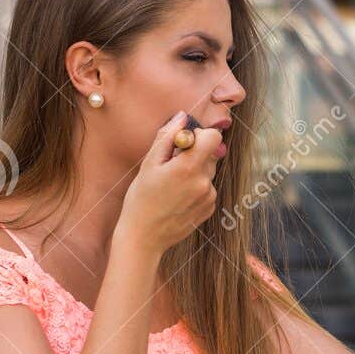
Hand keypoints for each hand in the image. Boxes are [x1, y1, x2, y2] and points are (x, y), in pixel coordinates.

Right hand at [117, 111, 224, 254]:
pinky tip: (177, 198)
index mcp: (189, 168)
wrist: (144, 237)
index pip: (213, 137)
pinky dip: (196, 187)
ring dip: (194, 172)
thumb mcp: (149, 164)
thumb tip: (182, 117)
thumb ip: (167, 137)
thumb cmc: (141, 199)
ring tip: (172, 185)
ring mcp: (209, 197)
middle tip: (171, 167)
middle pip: (209, 153)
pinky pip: (207, 188)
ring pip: (208, 171)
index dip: (199, 135)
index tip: (183, 143)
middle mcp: (204, 183)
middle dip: (193, 154)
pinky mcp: (210, 209)